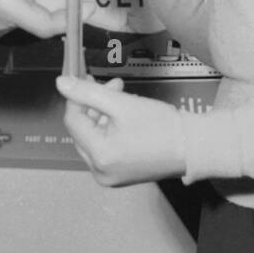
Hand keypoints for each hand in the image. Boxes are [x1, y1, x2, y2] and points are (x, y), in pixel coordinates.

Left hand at [57, 74, 188, 185]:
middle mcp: (100, 171)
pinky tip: (125, 115)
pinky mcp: (119, 175)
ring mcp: (109, 176)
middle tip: (112, 84)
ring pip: (93, 136)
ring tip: (123, 97)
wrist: (193, 147)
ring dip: (103, 113)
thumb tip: (61, 83)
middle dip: (93, 103)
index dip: (76, 95)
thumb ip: (88, 92)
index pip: (73, 120)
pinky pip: (104, 147)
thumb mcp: (121, 103)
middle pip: (82, 129)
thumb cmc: (161, 126)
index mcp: (99, 156)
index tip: (84, 76)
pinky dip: (110, 128)